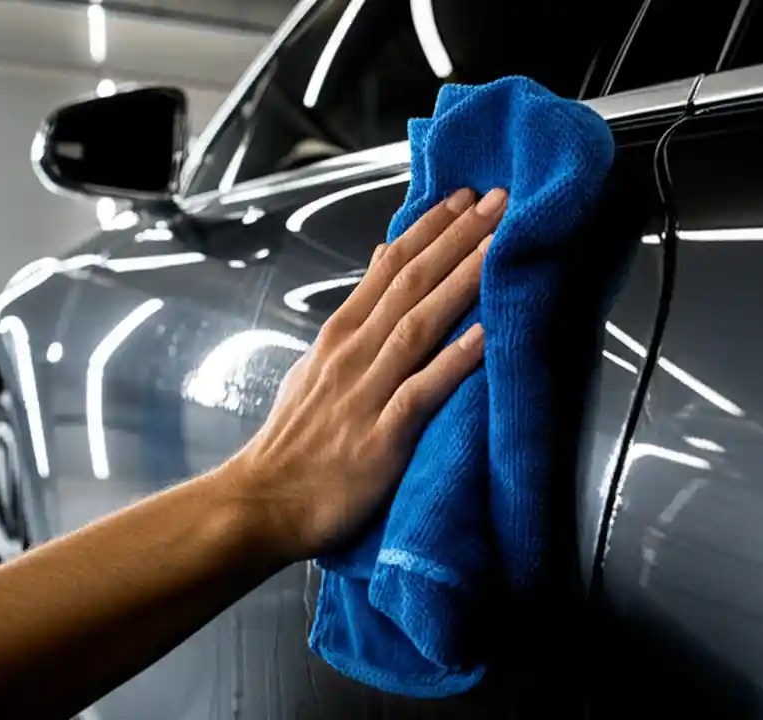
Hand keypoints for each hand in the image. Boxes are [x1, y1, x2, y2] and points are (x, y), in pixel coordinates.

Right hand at [225, 187, 507, 560]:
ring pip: (419, 324)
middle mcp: (353, 354)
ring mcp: (366, 393)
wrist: (262, 502)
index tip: (465, 196)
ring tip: (500, 245)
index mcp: (340, 335)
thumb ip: (355, 313)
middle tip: (499, 200)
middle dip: (457, 238)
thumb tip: (381, 258)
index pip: (388, 267)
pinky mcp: (380, 438)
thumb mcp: (316, 363)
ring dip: (462, 281)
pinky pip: (422, 391)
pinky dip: (454, 361)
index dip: (429, 228)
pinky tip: (487, 335)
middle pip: (410, 283)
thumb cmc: (295, 439)